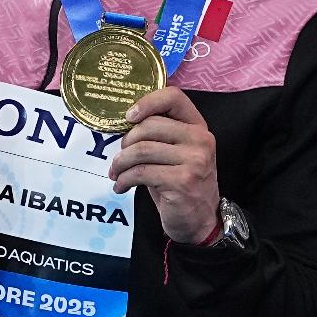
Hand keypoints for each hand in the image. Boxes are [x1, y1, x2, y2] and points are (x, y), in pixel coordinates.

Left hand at [109, 87, 219, 244]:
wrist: (199, 219)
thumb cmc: (180, 182)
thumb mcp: (175, 153)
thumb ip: (159, 134)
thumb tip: (123, 124)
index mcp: (198, 126)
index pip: (174, 97)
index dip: (147, 102)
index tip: (128, 117)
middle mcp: (200, 139)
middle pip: (150, 125)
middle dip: (126, 142)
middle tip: (120, 158)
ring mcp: (194, 160)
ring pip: (142, 150)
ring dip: (120, 163)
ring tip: (116, 173)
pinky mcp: (182, 181)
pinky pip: (141, 172)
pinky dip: (124, 179)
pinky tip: (121, 186)